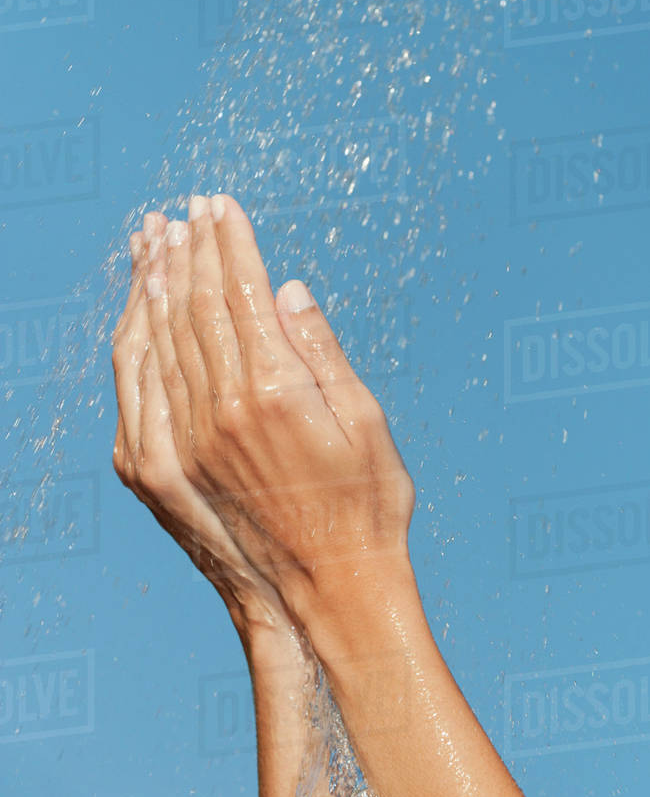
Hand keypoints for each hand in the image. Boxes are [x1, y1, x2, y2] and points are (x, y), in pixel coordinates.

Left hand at [140, 194, 414, 636]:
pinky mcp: (162, 472)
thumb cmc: (367, 508)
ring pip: (157, 340)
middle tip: (184, 208)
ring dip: (153, 283)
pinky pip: (136, 389)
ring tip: (153, 240)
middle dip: (188, 249)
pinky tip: (137, 313)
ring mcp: (182, 443)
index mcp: (274, 392)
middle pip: (192, 307)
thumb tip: (285, 289)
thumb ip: (321, 350)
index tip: (221, 203)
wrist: (327, 593)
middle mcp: (218, 412)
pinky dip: (134, 342)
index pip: (239, 293)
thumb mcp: (366, 422)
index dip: (229, 242)